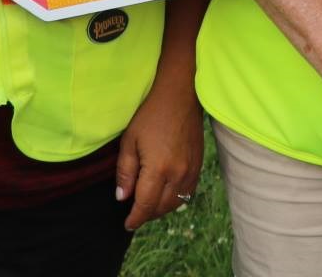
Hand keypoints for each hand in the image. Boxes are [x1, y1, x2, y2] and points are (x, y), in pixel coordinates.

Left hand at [114, 78, 203, 229]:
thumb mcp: (130, 141)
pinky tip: (165, 194)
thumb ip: (125, 173)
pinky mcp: (198, 165)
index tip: (127, 224)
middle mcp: (178, 174)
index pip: (146, 204)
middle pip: (162, 208)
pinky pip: (188, 192)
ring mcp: (191, 170)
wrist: (180, 96)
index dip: (135, 218)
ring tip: (148, 205)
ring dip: (161, 209)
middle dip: (147, 214)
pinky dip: (175, 199)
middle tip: (135, 213)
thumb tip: (122, 198)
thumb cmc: (151, 115)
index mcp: (158, 169)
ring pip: (176, 203)